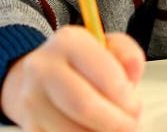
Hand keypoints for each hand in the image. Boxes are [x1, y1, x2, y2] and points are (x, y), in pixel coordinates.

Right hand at [0, 27, 145, 131]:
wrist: (37, 79)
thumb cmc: (81, 65)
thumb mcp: (107, 46)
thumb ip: (126, 53)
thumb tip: (133, 71)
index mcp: (68, 42)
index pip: (106, 74)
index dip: (127, 98)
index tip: (136, 107)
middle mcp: (43, 69)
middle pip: (85, 107)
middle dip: (116, 123)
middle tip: (130, 126)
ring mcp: (32, 100)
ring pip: (73, 131)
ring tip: (111, 128)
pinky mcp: (30, 126)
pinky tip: (92, 131)